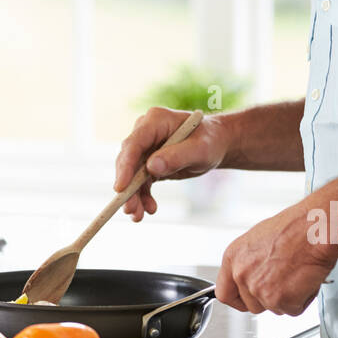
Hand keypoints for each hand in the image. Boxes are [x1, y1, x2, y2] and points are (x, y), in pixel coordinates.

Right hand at [112, 107, 232, 221]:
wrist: (216, 145)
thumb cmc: (210, 141)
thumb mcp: (200, 149)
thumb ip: (178, 156)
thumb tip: (151, 167)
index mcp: (155, 120)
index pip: (134, 143)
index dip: (126, 165)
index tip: (121, 188)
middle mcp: (145, 132)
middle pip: (128, 160)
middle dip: (127, 187)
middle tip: (130, 209)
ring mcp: (145, 147)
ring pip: (131, 174)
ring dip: (133, 196)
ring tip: (138, 216)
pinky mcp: (147, 162)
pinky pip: (140, 181)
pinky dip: (142, 196)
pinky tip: (150, 208)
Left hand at [216, 203, 337, 313]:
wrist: (313, 230)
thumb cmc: (293, 228)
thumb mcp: (258, 240)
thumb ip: (250, 263)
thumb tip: (254, 274)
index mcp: (233, 258)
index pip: (224, 293)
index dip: (239, 299)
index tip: (247, 299)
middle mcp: (242, 275)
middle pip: (251, 304)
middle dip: (268, 298)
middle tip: (283, 281)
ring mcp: (259, 289)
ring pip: (273, 308)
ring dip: (287, 298)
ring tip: (296, 275)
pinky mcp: (279, 300)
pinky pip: (292, 310)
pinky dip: (302, 300)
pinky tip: (305, 280)